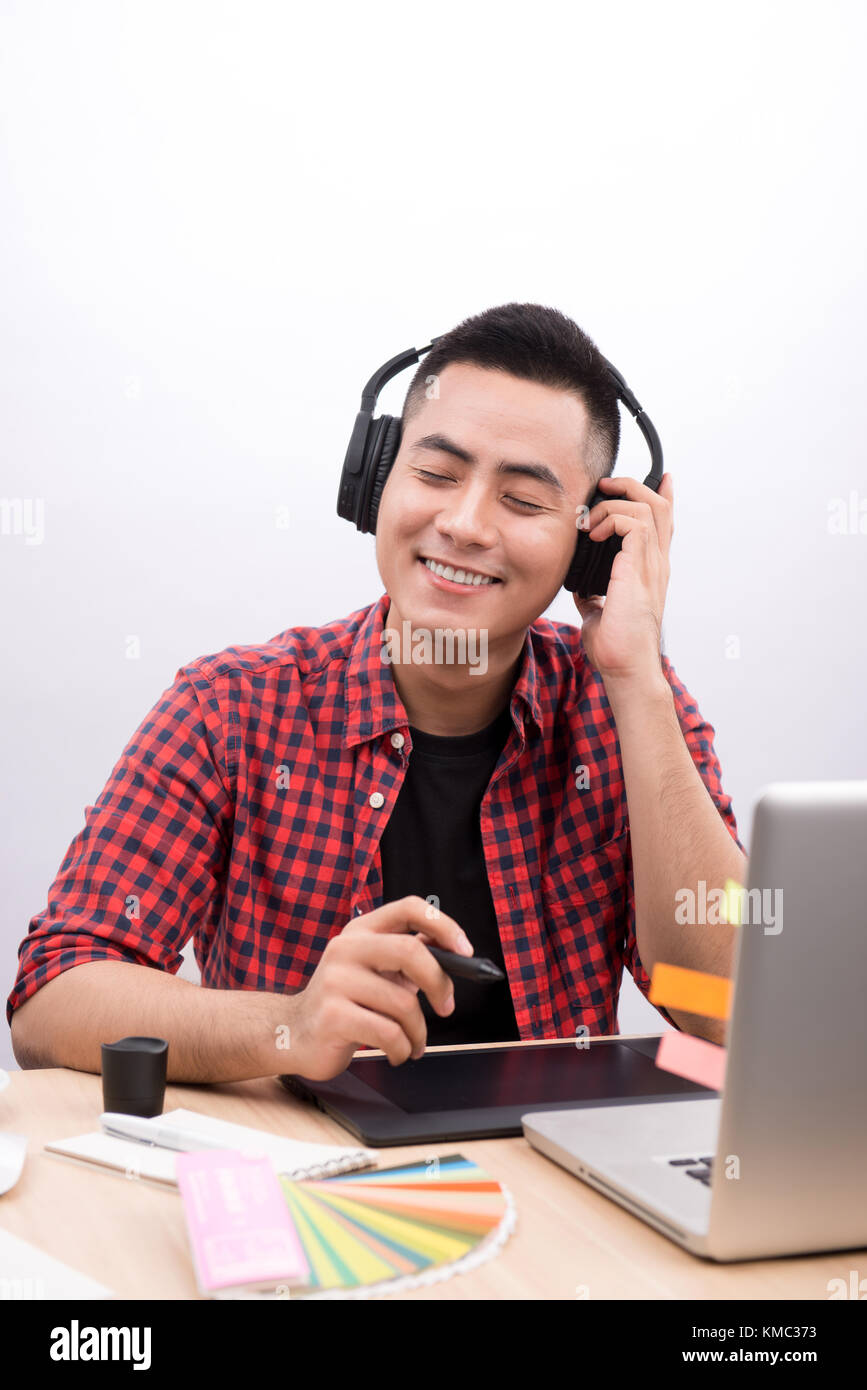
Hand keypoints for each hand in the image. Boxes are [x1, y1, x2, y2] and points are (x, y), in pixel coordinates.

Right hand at [283, 896, 472, 1080]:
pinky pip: (388, 1033)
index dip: (444, 925)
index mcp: (361, 931)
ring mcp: (335, 981)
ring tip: (413, 1042)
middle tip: (447, 1007)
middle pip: (411, 952)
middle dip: (440, 984)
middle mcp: (346, 948)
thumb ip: (408, 955)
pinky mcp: (332, 1016)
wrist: (292, 1033)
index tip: (466, 951)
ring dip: (419, 1032)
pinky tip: (397, 1053)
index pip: (408, 907)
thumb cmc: (344, 1001)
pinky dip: (403, 1049)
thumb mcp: (375, 970)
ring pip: (403, 1004)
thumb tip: (454, 948)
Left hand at [573, 472, 673, 682]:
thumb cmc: (616, 646)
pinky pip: (633, 522)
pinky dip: (609, 518)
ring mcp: (652, 564)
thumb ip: (594, 593)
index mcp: (650, 570)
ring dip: (613, 503)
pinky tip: (590, 535)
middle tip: (605, 485)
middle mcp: (656, 563)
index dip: (664, 495)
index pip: (664, 524)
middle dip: (632, 485)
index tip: (662, 477)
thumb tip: (582, 586)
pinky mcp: (639, 568)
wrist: (625, 667)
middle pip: (660, 504)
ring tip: (588, 521)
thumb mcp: (599, 611)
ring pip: (647, 506)